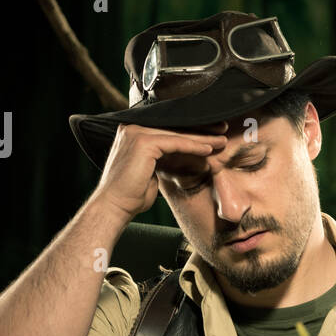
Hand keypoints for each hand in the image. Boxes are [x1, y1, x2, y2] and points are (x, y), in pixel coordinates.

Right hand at [92, 122, 228, 218]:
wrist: (114, 207)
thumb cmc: (131, 196)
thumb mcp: (151, 172)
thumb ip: (163, 160)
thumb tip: (183, 156)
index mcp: (133, 133)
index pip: (168, 129)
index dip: (190, 132)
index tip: (211, 134)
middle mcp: (132, 128)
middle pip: (173, 128)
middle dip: (200, 131)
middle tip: (222, 131)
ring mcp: (136, 133)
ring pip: (177, 134)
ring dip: (202, 139)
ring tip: (222, 141)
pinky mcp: (143, 142)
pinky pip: (175, 143)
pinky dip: (193, 146)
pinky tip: (208, 150)